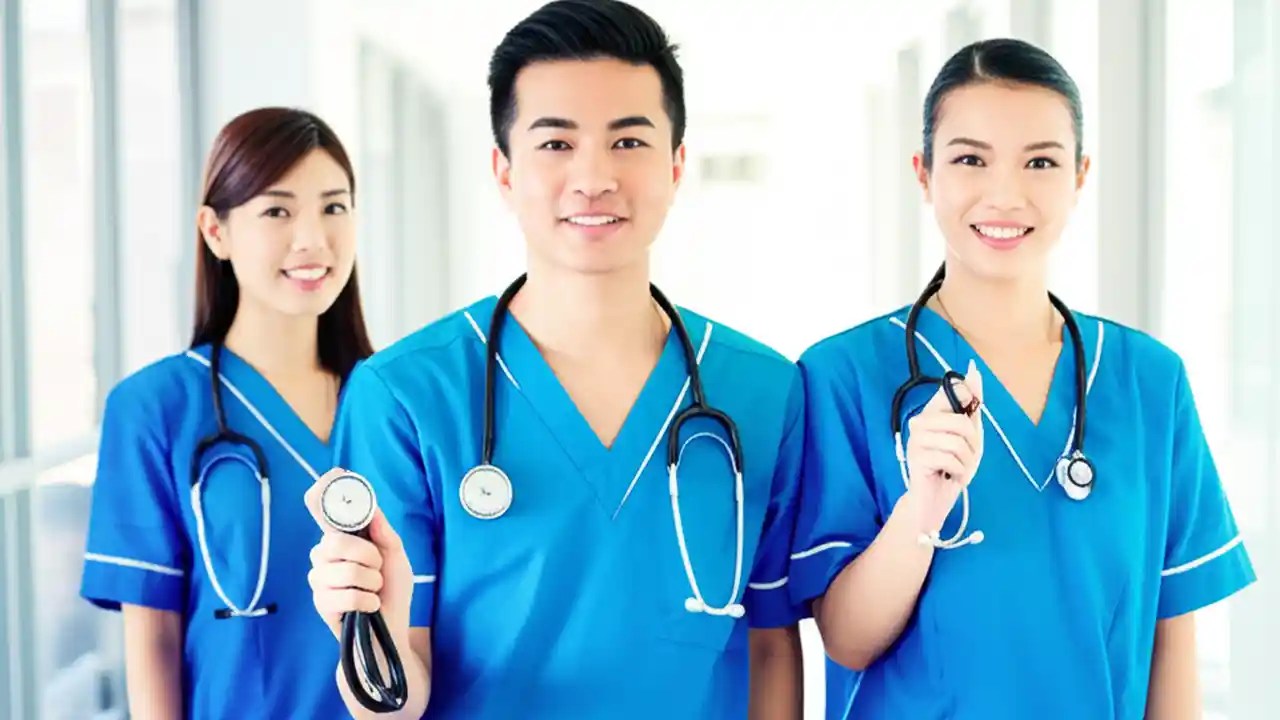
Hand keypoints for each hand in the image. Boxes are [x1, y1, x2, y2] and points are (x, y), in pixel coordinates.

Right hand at [305, 468, 414, 641]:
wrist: (389, 631)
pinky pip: (344, 595)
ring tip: (373, 590)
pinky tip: (367, 607)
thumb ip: (385, 534)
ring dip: (370, 582)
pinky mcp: (320, 603)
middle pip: (334, 541)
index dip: (325, 492)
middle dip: (366, 555)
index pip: (324, 511)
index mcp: (343, 538)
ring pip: (344, 570)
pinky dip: (365, 602)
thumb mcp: (397, 558)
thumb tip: (374, 511)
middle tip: (377, 567)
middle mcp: (325, 554)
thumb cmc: (391, 592)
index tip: (335, 474)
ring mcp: (319, 578)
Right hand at [904, 360, 984, 533]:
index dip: (967, 396)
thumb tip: (974, 369)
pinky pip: (950, 460)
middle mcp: (919, 423)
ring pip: (957, 443)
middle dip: (972, 444)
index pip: (951, 390)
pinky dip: (957, 472)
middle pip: (960, 422)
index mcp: (931, 412)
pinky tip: (949, 476)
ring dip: (966, 462)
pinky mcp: (916, 458)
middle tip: (966, 456)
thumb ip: (971, 403)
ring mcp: (915, 440)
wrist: (934, 499)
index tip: (971, 412)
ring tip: (957, 468)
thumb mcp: (970, 434)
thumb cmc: (952, 466)